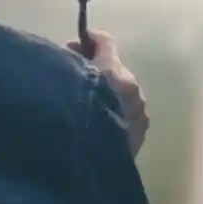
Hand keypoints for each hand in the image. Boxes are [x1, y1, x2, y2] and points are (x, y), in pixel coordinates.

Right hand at [69, 30, 148, 156]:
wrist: (89, 162)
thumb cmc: (71, 116)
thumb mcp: (61, 83)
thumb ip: (66, 66)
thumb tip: (66, 59)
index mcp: (115, 72)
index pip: (105, 43)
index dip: (87, 41)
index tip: (69, 46)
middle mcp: (133, 88)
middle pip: (114, 69)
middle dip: (94, 69)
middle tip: (71, 76)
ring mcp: (140, 112)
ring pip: (120, 93)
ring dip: (104, 92)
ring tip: (83, 104)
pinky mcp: (140, 134)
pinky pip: (124, 113)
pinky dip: (111, 111)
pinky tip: (95, 122)